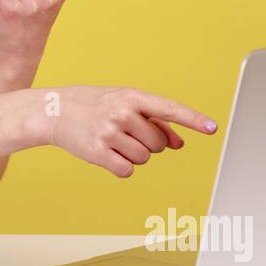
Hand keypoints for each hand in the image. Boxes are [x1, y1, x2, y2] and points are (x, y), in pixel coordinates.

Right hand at [40, 85, 217, 177]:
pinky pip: (127, 170)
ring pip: (144, 158)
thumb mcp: (124, 103)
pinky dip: (121, 166)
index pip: (169, 108)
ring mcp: (110, 132)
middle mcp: (122, 113)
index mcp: (132, 96)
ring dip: (133, 155)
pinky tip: (106, 154)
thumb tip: (179, 143)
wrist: (53, 111)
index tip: (212, 128)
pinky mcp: (98, 152)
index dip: (193, 119)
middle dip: (148, 143)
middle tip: (126, 133)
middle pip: (158, 143)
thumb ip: (153, 120)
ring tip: (113, 140)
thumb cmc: (94, 106)